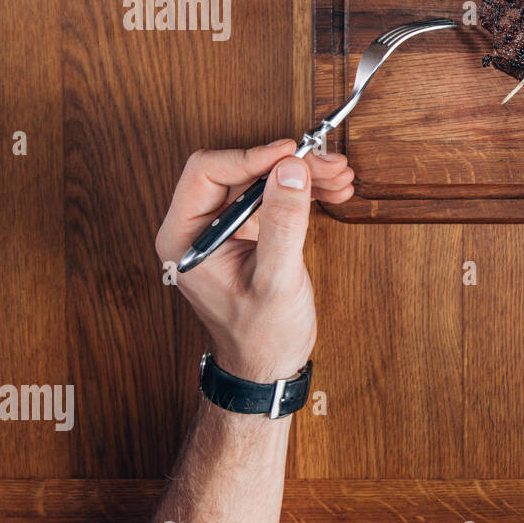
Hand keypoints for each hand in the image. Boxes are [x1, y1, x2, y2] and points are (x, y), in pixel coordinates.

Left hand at [154, 140, 354, 381]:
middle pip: (239, 170)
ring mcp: (223, 230)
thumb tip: (291, 170)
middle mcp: (198, 228)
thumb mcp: (276, 278)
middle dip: (287, 165)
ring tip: (339, 176)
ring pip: (259, 180)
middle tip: (328, 165)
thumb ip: (283, 222)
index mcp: (185, 237)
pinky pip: (271, 198)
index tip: (292, 155)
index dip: (252, 156)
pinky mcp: (247, 234)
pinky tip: (331, 191)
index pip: (208, 171)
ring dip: (301, 175)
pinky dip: (302, 192)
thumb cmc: (259, 335)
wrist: (266, 367)